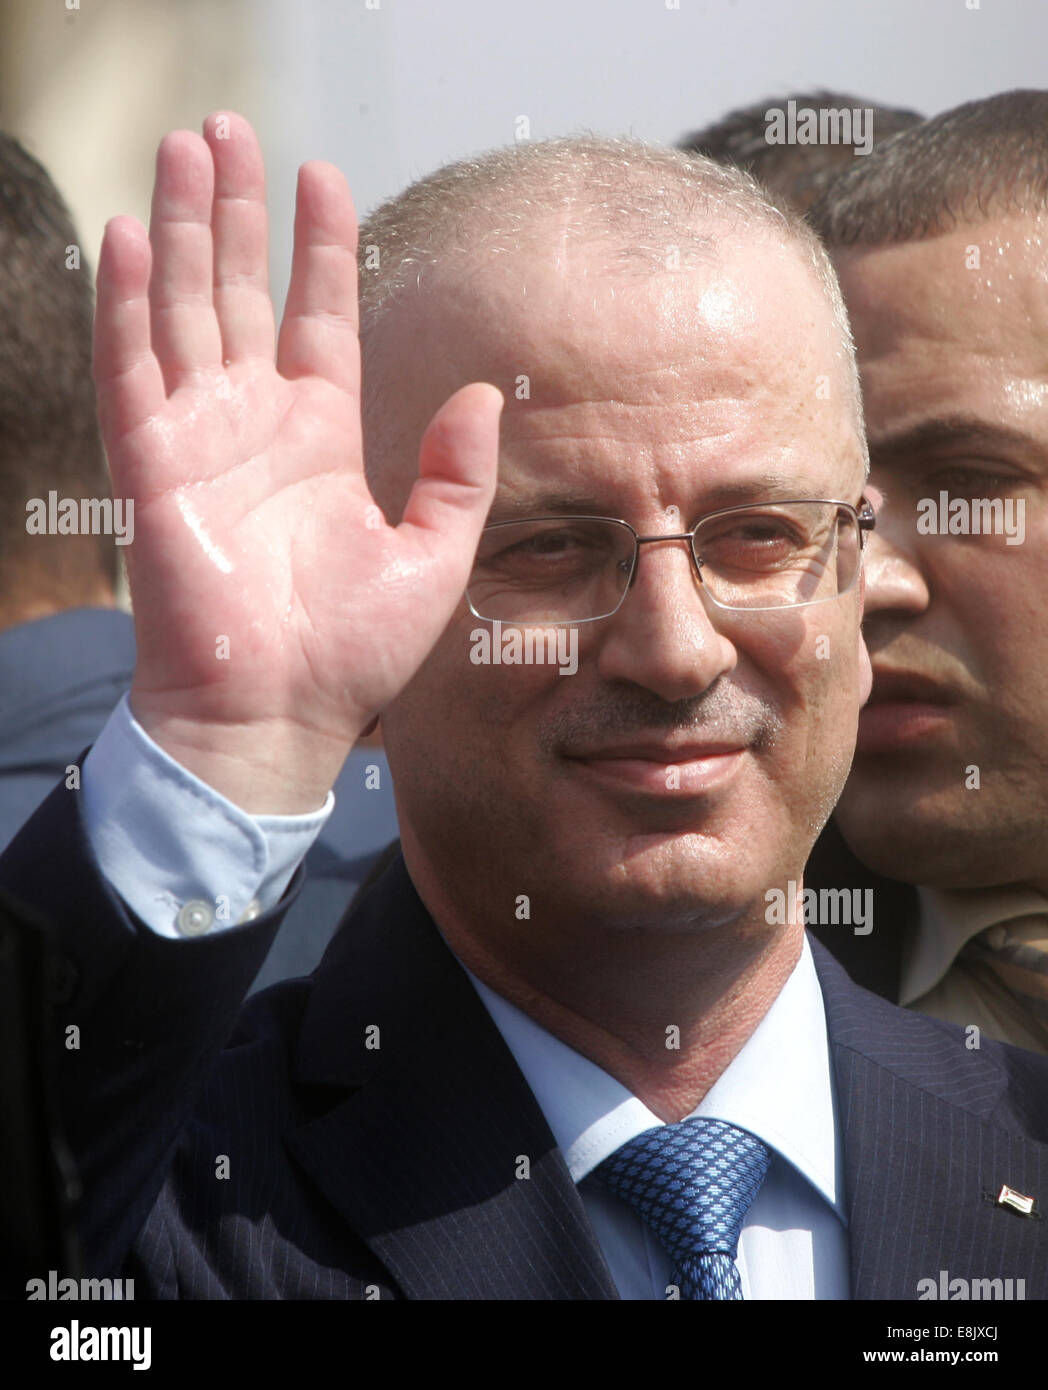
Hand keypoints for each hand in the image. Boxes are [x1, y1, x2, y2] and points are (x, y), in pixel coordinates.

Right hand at [93, 113, 500, 810]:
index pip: (316, 315)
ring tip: (184, 146)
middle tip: (228, 129)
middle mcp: (256, 424)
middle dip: (233, 210)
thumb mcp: (432, 556)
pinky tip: (128, 235)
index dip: (318, 246)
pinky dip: (127, 302)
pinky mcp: (149, 466)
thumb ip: (458, 475)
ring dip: (178, 227)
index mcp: (320, 436)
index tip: (320, 174)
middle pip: (239, 290)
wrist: (281, 715)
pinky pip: (132, 368)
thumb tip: (483, 393)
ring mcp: (198, 438)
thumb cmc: (353, 652)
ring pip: (183, 307)